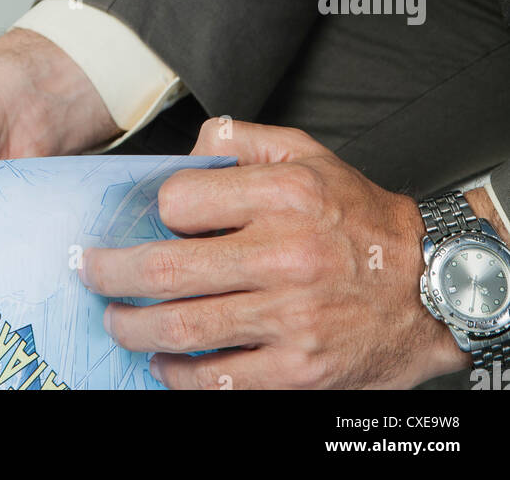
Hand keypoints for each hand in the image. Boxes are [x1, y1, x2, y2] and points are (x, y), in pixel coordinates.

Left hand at [79, 118, 467, 389]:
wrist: (429, 284)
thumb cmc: (359, 216)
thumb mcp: (308, 152)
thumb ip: (242, 139)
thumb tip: (186, 151)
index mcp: (284, 195)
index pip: (180, 201)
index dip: (156, 211)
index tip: (150, 221)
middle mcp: (285, 255)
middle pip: (167, 271)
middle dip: (111, 275)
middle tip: (89, 273)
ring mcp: (291, 318)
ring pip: (184, 329)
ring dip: (134, 329)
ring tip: (117, 322)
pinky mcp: (298, 369)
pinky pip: (221, 379)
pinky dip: (180, 376)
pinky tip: (165, 364)